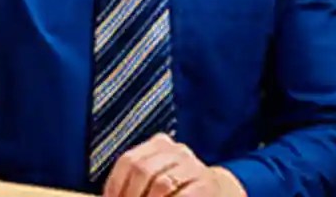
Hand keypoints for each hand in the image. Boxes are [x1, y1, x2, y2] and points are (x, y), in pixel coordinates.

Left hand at [104, 134, 244, 196]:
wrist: (220, 193)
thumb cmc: (179, 189)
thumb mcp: (156, 180)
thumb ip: (135, 184)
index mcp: (159, 144)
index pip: (128, 160)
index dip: (115, 184)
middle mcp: (177, 150)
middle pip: (142, 169)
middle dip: (130, 195)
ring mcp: (194, 166)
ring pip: (161, 183)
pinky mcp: (207, 184)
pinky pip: (182, 195)